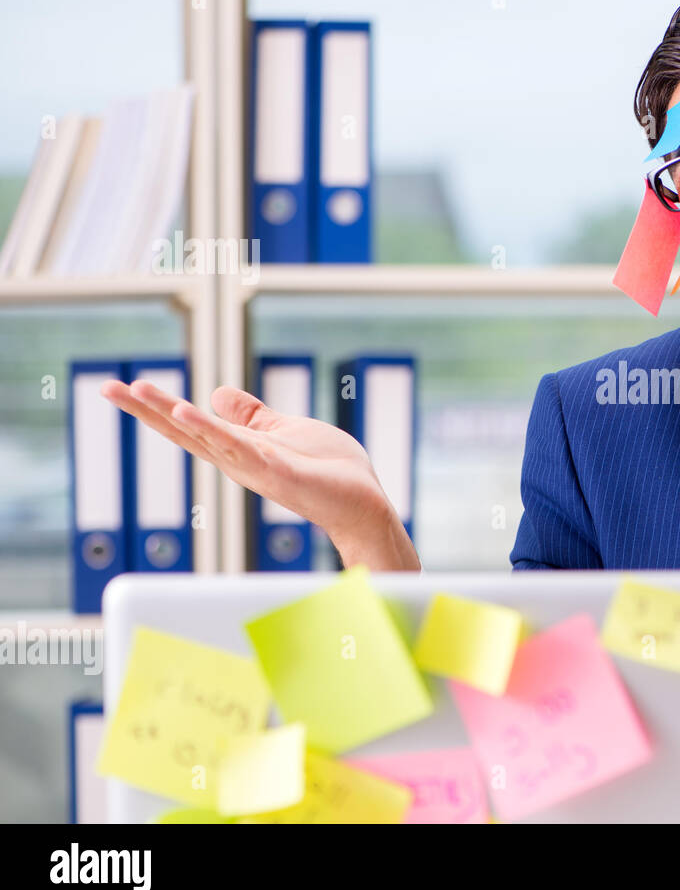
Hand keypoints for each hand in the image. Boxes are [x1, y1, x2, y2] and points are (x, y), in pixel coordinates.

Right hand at [100, 380, 419, 569]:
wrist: (363, 503)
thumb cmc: (329, 470)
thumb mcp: (282, 431)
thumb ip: (251, 416)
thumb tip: (217, 394)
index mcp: (238, 449)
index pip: (188, 426)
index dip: (154, 408)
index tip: (118, 387)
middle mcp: (239, 461)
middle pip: (186, 433)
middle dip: (147, 411)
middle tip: (108, 388)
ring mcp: (258, 468)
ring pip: (209, 438)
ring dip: (175, 416)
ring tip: (141, 391)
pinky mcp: (282, 472)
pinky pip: (245, 449)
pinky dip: (217, 431)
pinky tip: (193, 411)